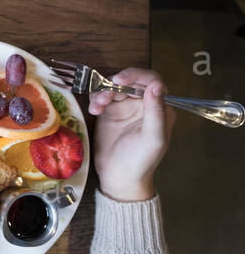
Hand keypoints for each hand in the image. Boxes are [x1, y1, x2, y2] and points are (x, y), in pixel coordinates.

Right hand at [88, 68, 173, 202]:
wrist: (119, 177)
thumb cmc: (141, 160)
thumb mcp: (153, 138)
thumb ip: (156, 111)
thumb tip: (156, 85)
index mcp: (160, 108)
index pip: (152, 81)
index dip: (136, 75)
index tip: (119, 80)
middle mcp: (143, 104)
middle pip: (130, 81)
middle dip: (115, 85)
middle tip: (104, 96)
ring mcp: (125, 107)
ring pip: (113, 87)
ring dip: (103, 92)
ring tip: (97, 107)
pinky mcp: (109, 112)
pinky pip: (101, 96)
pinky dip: (95, 100)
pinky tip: (94, 110)